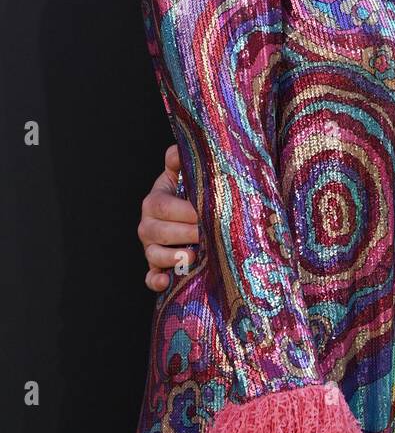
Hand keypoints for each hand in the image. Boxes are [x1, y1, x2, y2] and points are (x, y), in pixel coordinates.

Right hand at [138, 143, 199, 291]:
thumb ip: (179, 162)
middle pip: (161, 232)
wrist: (188, 216)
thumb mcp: (184, 175)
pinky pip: (151, 277)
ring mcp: (150, 248)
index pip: (165, 207)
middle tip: (209, 235)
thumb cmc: (188, 194)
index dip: (185, 211)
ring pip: (155, 255)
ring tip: (192, 256)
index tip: (205, 214)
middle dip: (186, 234)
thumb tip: (177, 151)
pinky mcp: (156, 267)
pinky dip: (156, 280)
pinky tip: (166, 281)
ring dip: (173, 258)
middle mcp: (147, 226)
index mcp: (154, 202)